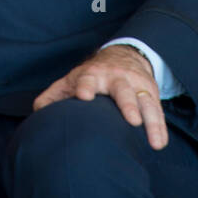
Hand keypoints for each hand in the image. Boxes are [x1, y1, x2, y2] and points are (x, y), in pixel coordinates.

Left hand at [32, 43, 167, 149]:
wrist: (122, 54)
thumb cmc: (91, 76)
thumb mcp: (71, 81)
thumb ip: (52, 97)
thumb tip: (36, 115)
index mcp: (92, 75)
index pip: (87, 80)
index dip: (85, 87)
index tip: (83, 97)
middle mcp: (115, 78)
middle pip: (122, 90)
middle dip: (127, 104)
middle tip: (132, 120)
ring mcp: (135, 84)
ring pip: (145, 101)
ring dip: (150, 120)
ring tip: (154, 141)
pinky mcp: (150, 91)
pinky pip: (157, 110)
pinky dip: (160, 127)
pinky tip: (160, 143)